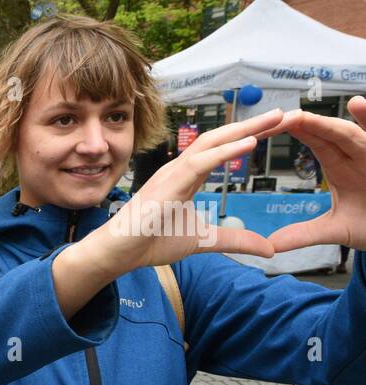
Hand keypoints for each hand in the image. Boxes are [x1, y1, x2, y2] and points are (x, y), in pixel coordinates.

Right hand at [76, 109, 284, 272]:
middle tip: (282, 113)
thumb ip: (235, 240)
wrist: (118, 253)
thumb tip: (269, 249)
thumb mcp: (204, 241)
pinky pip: (201, 163)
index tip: (274, 128)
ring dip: (244, 129)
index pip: (221, 149)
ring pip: (212, 143)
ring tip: (273, 119)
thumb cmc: (149, 242)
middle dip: (252, 124)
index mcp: (186, 177)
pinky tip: (249, 143)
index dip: (247, 136)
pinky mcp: (168, 185)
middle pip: (220, 138)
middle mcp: (179, 169)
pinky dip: (226, 151)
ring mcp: (172, 174)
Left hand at [268, 96, 365, 251]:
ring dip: (354, 119)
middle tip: (283, 115)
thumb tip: (270, 246)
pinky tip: (363, 107)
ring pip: (361, 134)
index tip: (266, 125)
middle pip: (332, 132)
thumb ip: (304, 234)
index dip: (293, 130)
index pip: (314, 139)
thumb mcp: (336, 230)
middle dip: (309, 122)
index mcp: (340, 164)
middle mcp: (358, 155)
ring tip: (345, 105)